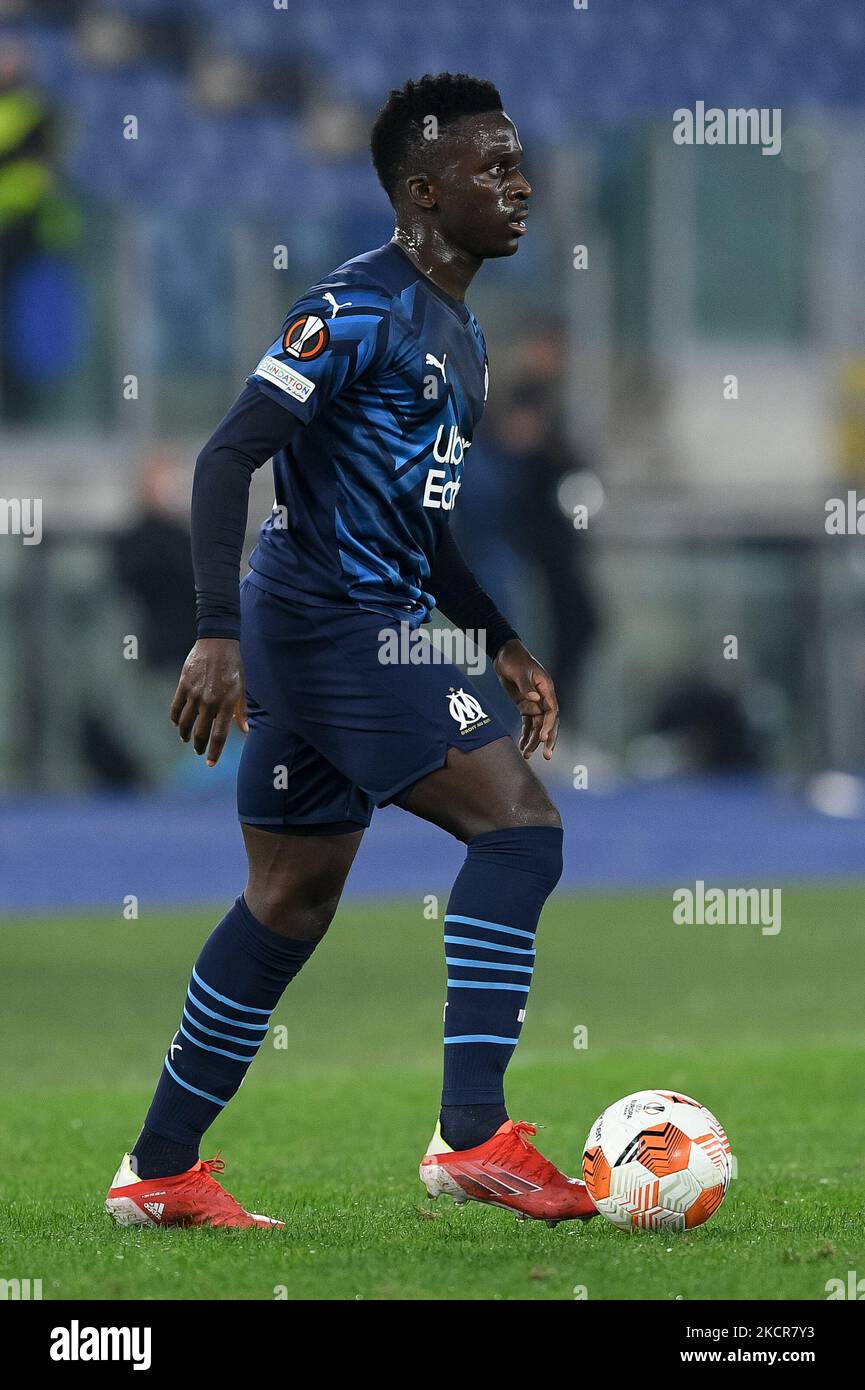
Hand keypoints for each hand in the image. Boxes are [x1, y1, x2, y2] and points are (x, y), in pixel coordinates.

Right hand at [170, 638, 247, 766]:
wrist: (218, 643)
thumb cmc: (234, 666)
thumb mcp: (241, 688)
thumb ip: (241, 711)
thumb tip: (245, 730)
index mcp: (226, 704)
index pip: (219, 735)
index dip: (214, 752)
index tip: (210, 763)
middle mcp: (210, 702)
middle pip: (201, 732)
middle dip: (199, 746)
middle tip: (199, 751)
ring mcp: (195, 694)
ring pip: (185, 722)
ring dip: (185, 734)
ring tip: (186, 739)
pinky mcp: (183, 685)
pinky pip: (175, 707)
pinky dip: (174, 718)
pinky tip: (176, 723)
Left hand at [493, 639, 558, 760]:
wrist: (504, 654)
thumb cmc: (514, 659)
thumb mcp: (520, 671)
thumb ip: (526, 685)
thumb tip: (535, 699)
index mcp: (546, 688)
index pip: (552, 710)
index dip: (549, 725)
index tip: (543, 737)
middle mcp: (543, 698)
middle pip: (549, 722)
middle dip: (548, 739)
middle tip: (546, 755)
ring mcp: (534, 703)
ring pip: (538, 726)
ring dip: (534, 741)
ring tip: (527, 755)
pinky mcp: (525, 706)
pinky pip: (528, 724)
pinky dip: (526, 735)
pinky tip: (522, 746)